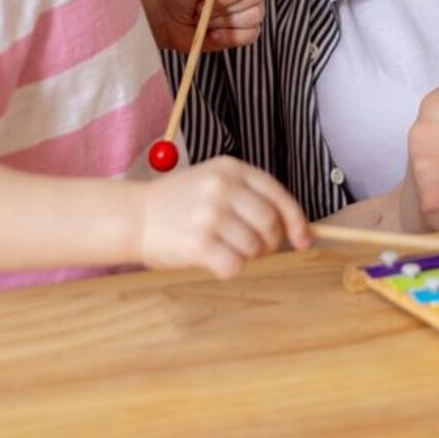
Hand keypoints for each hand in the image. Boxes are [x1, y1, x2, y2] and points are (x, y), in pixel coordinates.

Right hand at [135, 156, 310, 278]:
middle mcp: (223, 187)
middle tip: (252, 247)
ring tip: (224, 248)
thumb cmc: (179, 203)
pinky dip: (229, 269)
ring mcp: (211, 215)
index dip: (296, 220)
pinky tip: (212, 260)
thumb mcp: (214, 181)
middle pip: (270, 224)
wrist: (135, 215)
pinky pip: (235, 267)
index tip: (304, 238)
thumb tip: (295, 228)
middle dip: (269, 242)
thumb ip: (249, 196)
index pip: (278, 194)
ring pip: (255, 248)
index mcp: (231, 168)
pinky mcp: (199, 243)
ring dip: (246, 256)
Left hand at [141, 0, 263, 52]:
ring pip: (254, 16)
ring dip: (225, 22)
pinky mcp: (245, 29)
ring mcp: (248, 7)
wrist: (169, 20)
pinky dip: (230, 37)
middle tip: (203, 7)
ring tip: (208, 19)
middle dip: (224, 8)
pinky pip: (252, 34)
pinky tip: (214, 33)